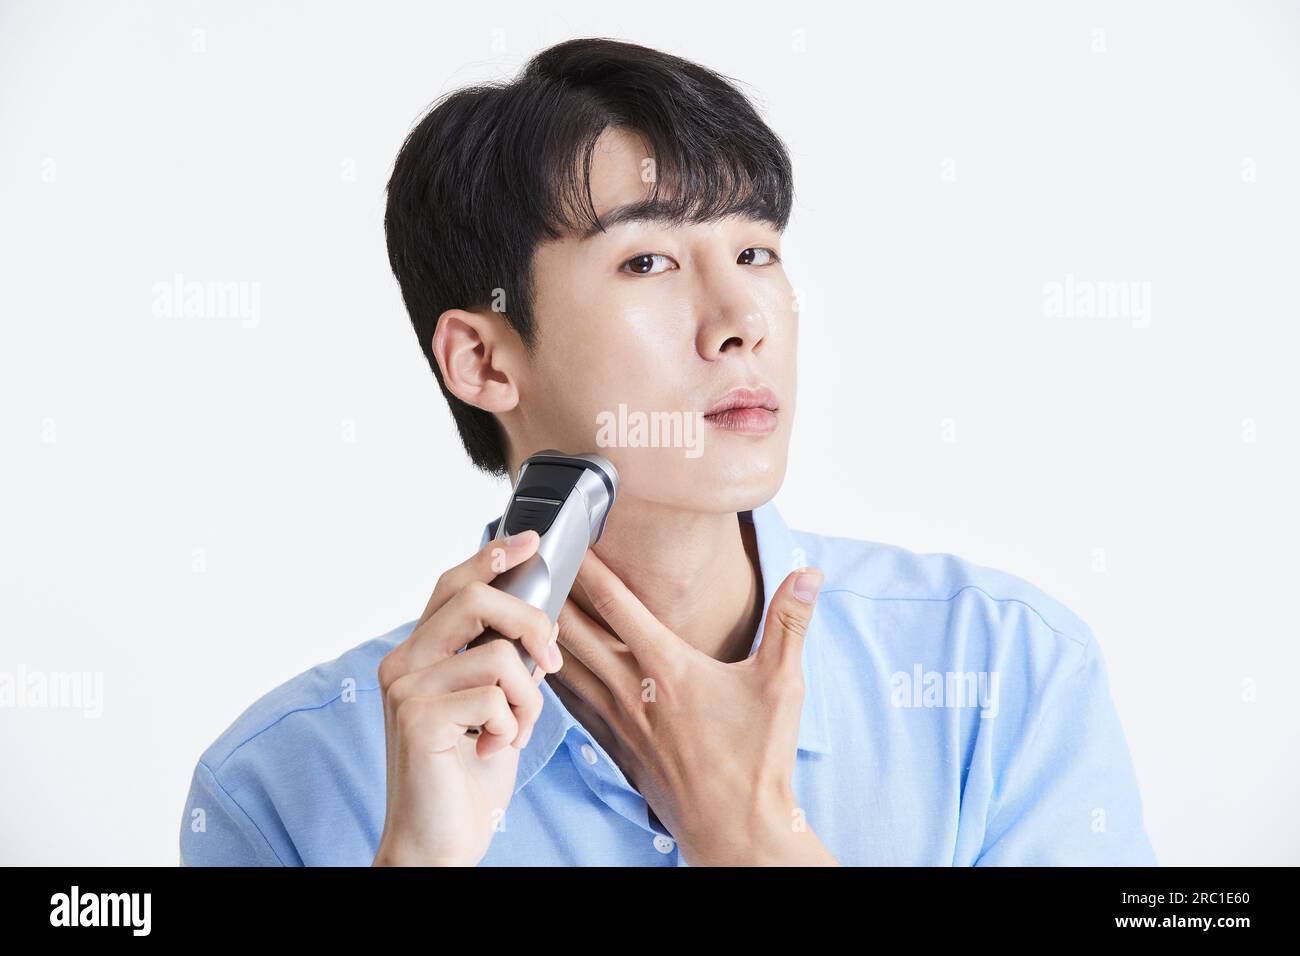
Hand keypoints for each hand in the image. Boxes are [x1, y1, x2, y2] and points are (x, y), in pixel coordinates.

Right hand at [371, 530, 563, 866]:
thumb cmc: (467, 778)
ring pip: (498, 653)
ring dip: (527, 698)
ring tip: (511, 731)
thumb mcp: (494, 706)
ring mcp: (405, 689)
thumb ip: (501, 661)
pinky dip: (512, 724)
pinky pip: (495, 694)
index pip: (451, 585)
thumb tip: (536, 620)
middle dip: (529, 620)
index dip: (491, 557)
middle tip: (549, 660)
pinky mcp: (417, 717)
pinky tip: (492, 750)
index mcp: (418, 655)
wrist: (439, 843)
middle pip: (474, 598)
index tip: (529, 542)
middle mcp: (402, 664)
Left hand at [553, 550, 835, 865]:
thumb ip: (790, 622)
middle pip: (573, 628)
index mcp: (667, 667)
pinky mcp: (612, 744)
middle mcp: (631, 689)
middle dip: (552, 590)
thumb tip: (809, 573)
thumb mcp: (781, 684)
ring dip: (541, 631)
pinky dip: (551, 674)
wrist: (734, 829)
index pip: (615, 604)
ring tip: (523, 601)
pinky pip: (569, 701)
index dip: (590, 566)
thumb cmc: (757, 759)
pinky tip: (541, 662)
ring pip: (563, 664)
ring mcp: (616, 719)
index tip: (571, 535)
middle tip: (532, 558)